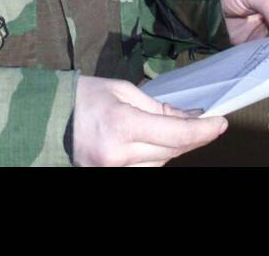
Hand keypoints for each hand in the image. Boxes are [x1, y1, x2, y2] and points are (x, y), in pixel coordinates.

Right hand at [73, 76, 226, 165]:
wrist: (46, 119)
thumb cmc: (84, 97)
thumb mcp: (123, 91)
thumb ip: (158, 107)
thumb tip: (190, 117)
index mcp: (122, 125)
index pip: (176, 133)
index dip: (203, 130)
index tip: (222, 123)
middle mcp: (118, 154)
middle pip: (172, 150)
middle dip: (192, 136)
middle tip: (208, 124)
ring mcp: (112, 171)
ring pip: (160, 163)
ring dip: (170, 147)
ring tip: (165, 129)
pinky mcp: (108, 177)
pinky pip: (145, 169)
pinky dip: (153, 157)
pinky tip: (150, 143)